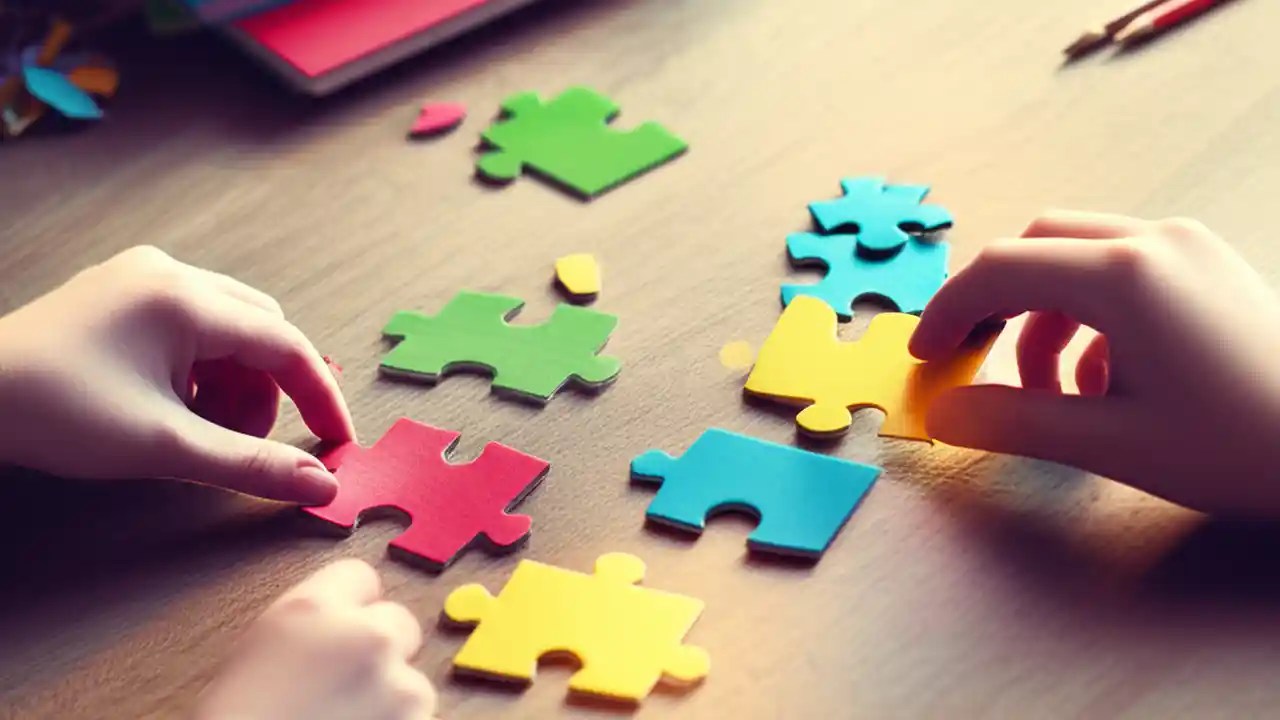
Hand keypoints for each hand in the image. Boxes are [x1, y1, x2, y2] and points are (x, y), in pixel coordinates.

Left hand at [0, 245, 352, 502]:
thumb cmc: (53, 412)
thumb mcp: (163, 445)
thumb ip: (250, 464)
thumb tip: (320, 487)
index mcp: (184, 299)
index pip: (285, 344)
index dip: (319, 396)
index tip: (337, 442)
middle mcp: (170, 273)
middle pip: (261, 331)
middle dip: (270, 391)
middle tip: (250, 442)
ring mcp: (142, 277)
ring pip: (228, 329)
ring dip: (235, 384)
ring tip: (201, 430)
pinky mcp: (122, 292)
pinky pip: (192, 326)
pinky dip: (202, 370)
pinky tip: (174, 407)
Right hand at [194, 560, 436, 719]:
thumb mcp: (255, 656)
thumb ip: (305, 632)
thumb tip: (332, 634)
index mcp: (312, 611)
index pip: (359, 577)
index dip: (350, 607)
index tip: (338, 635)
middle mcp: (364, 637)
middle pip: (398, 624)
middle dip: (381, 652)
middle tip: (347, 688)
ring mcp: (397, 687)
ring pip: (413, 684)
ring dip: (392, 704)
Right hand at [911, 210, 1279, 514]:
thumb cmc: (1241, 447)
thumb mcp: (1113, 443)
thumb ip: (1014, 422)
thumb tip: (943, 410)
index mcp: (1123, 276)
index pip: (1001, 270)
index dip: (948, 311)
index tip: (926, 358)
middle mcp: (1153, 241)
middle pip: (1035, 245)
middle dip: (993, 302)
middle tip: (970, 358)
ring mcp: (1187, 247)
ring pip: (1076, 256)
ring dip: (1043, 318)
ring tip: (1052, 395)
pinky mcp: (1208, 265)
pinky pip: (1121, 272)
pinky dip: (1089, 318)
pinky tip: (1106, 383)